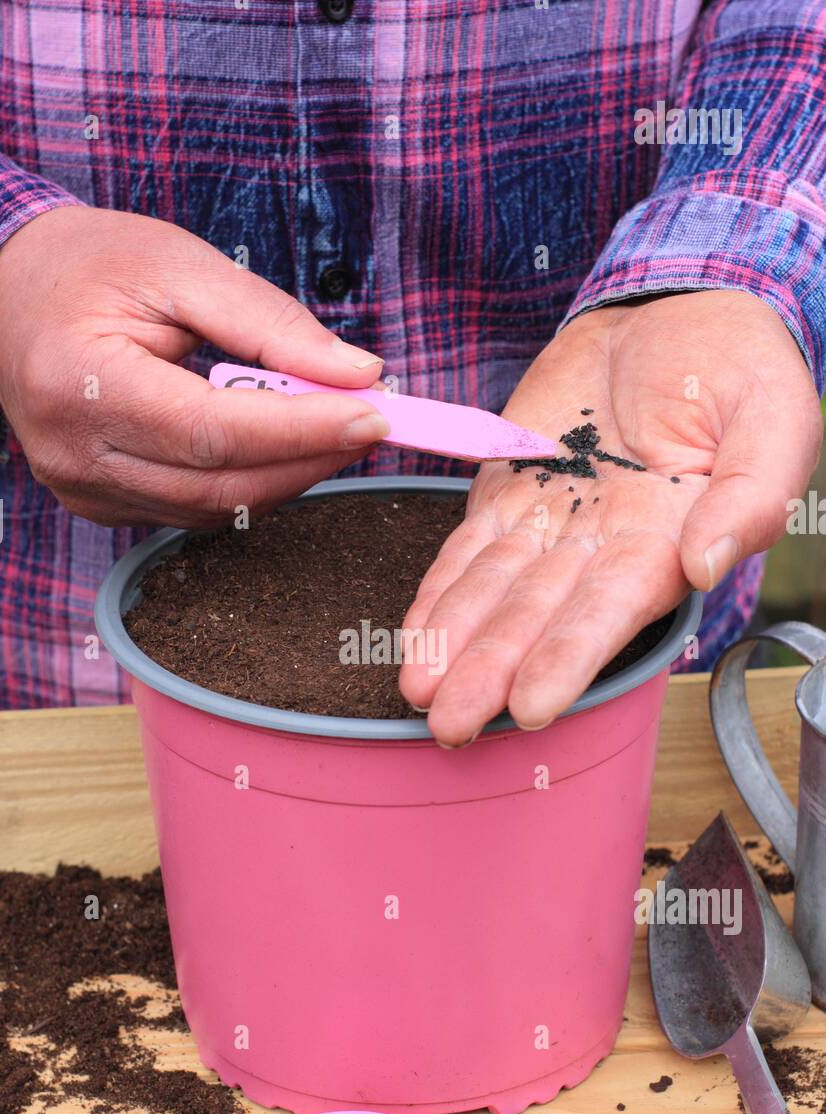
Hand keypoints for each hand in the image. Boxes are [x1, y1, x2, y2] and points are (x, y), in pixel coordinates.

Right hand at [0, 206, 389, 525]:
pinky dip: (247, 483)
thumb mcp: (180, 264)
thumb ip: (270, 321)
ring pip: (214, 509)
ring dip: (286, 474)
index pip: (212, 430)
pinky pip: (193, 511)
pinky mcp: (98, 503)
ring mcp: (83, 488)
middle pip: (220, 485)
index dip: (301, 429)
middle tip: (370, 422)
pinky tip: (274, 445)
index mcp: (80, 381)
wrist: (7, 290)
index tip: (372, 413)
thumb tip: (357, 372)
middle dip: (309, 458)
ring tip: (330, 426)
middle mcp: (75, 453)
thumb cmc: (90, 265)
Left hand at [399, 290, 822, 745]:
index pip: (611, 610)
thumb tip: (706, 561)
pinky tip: (416, 633)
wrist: (676, 312)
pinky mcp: (508, 491)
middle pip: (538, 616)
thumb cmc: (739, 370)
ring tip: (418, 688)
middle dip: (492, 671)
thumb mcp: (774, 418)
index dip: (570, 657)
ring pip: (493, 591)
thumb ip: (750, 493)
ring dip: (454, 641)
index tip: (531, 706)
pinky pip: (467, 548)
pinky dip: (439, 589)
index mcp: (668, 541)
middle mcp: (602, 548)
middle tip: (451, 725)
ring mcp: (550, 522)